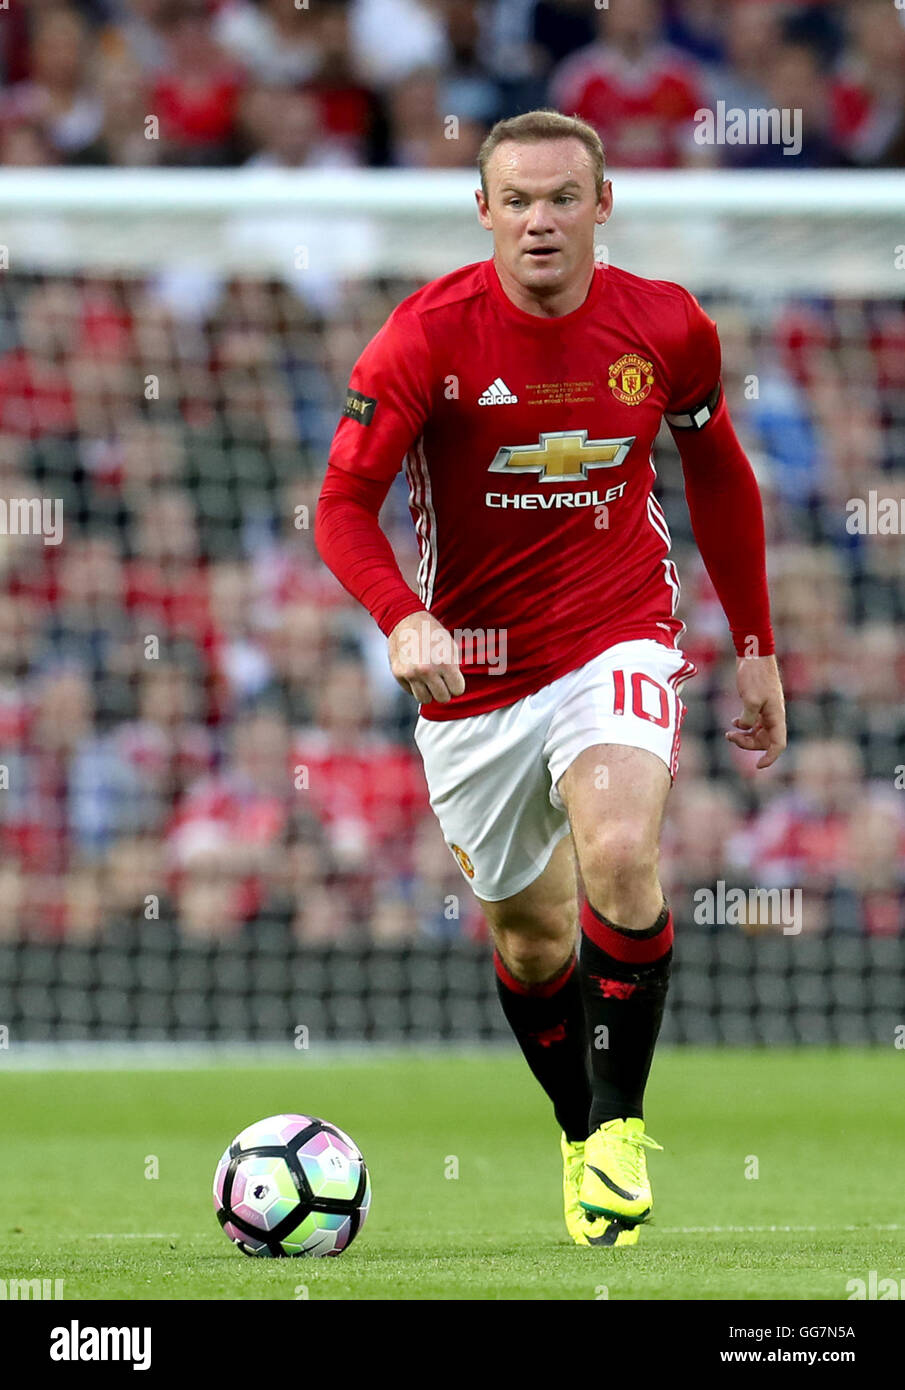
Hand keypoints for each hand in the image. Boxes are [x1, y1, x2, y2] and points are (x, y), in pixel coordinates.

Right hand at [388, 610, 464, 704]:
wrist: (405, 620)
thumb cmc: (431, 632)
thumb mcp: (451, 646)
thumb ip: (454, 668)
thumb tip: (455, 686)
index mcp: (444, 662)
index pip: (457, 690)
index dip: (457, 685)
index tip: (453, 679)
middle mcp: (426, 670)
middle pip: (442, 698)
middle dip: (444, 690)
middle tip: (441, 680)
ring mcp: (410, 674)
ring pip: (425, 699)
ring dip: (429, 692)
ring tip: (429, 679)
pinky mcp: (398, 674)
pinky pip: (411, 692)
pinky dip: (415, 686)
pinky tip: (417, 673)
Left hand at [726, 653, 786, 768]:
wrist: (754, 656)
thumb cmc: (755, 676)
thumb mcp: (750, 699)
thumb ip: (749, 718)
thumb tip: (745, 729)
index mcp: (776, 716)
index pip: (778, 744)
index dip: (770, 757)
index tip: (758, 766)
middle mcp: (774, 715)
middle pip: (765, 741)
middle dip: (748, 744)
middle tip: (730, 736)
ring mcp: (767, 709)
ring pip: (758, 732)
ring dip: (745, 736)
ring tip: (729, 733)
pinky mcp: (759, 703)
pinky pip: (754, 722)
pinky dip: (744, 726)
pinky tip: (733, 722)